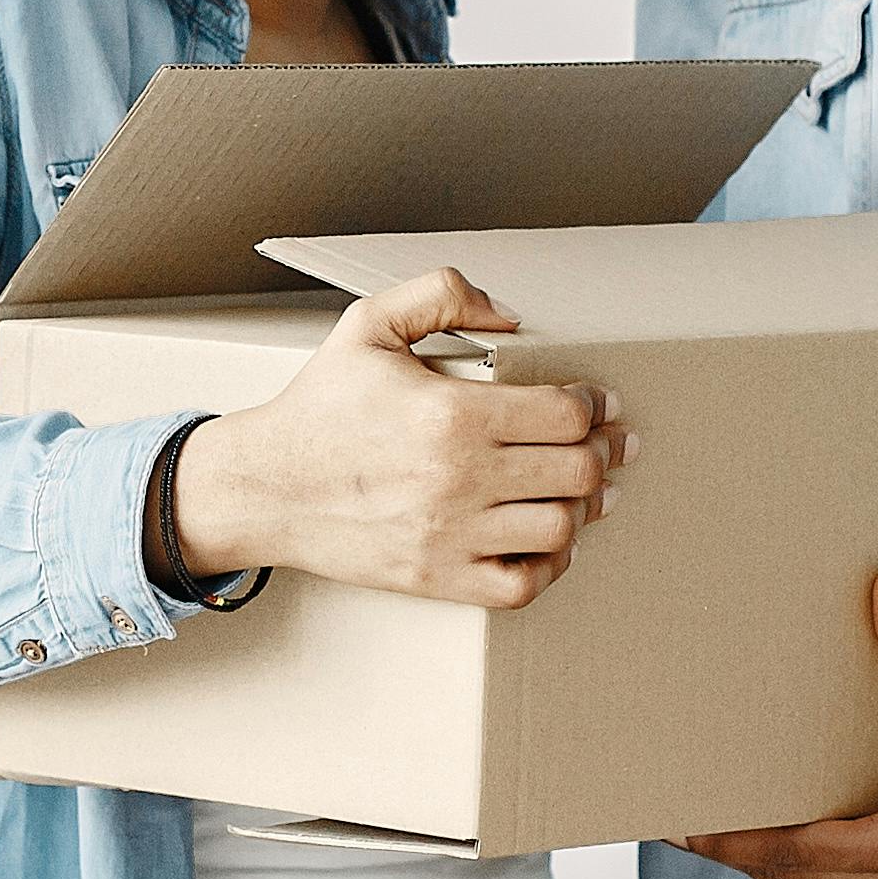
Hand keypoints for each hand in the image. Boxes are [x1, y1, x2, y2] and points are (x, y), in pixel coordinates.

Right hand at [168, 268, 632, 610]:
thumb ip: (441, 294)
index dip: (594, 406)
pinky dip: (549, 565)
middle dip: (605, 453)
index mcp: (450, 414)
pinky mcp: (438, 577)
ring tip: (584, 492)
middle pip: (576, 472)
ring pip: (560, 529)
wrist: (264, 488)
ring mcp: (450, 535)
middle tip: (613, 445)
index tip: (599, 404)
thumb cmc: (319, 410)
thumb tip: (508, 313)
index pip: (563, 415)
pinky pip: (522, 584)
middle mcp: (457, 480)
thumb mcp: (369, 325)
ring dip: (583, 508)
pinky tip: (547, 541)